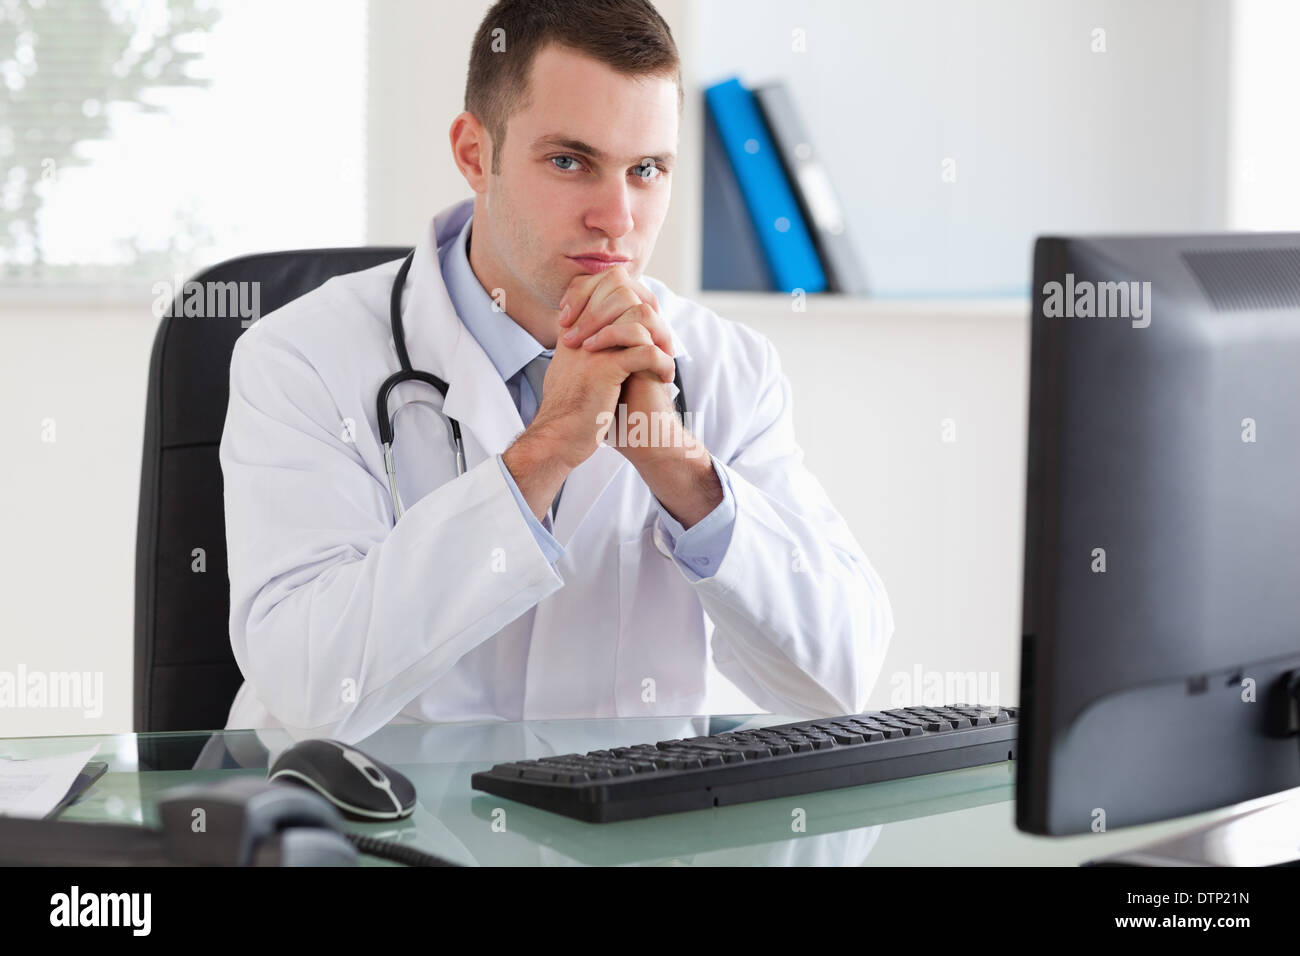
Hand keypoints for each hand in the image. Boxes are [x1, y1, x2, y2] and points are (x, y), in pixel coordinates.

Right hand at [503, 270, 674, 518]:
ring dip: (661, 335)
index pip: (604, 284)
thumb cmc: (570, 409)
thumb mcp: (571, 368)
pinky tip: (664, 378)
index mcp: (574, 327)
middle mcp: (582, 330)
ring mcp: (593, 347)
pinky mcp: (605, 369)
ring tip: (666, 357)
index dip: (633, 296)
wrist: (558, 437)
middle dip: (651, 312)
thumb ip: (584, 347)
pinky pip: (645, 351)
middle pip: (621, 288)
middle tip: (662, 341)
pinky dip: (662, 363)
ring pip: (638, 314)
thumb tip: (605, 338)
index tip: (648, 328)